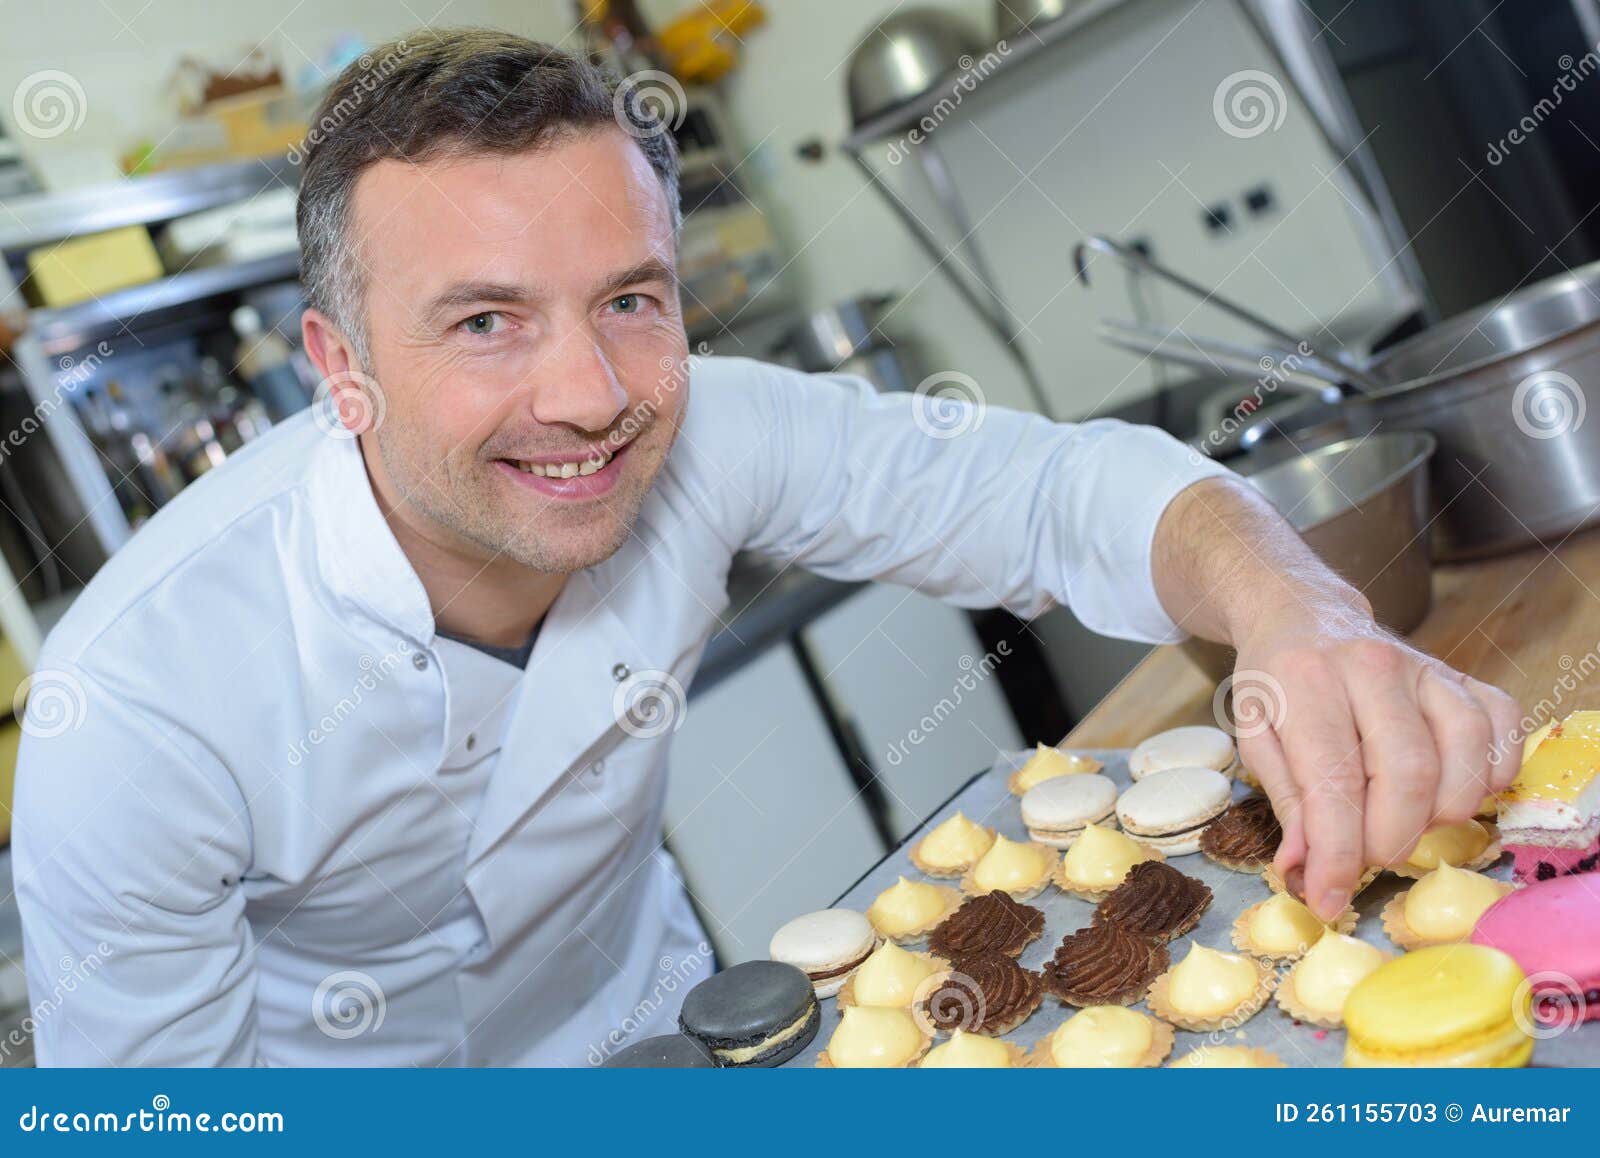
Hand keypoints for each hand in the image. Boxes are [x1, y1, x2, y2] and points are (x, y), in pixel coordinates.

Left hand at [1230, 599, 1522, 920]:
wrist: (1302, 613)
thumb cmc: (1276, 682)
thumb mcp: (1255, 735)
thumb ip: (1286, 800)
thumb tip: (1306, 869)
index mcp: (1307, 680)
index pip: (1335, 782)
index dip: (1337, 855)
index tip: (1328, 898)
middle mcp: (1373, 666)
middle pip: (1408, 776)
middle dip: (1387, 841)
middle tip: (1363, 855)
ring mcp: (1427, 668)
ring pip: (1461, 762)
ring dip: (1435, 818)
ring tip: (1397, 820)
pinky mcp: (1464, 675)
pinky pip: (1501, 734)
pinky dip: (1484, 780)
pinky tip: (1445, 791)